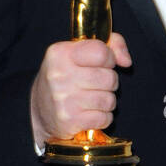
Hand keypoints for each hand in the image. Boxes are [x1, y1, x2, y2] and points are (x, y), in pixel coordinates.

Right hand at [30, 32, 131, 146]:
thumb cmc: (66, 77)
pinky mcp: (69, 120)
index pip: (102, 52)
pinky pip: (104, 118)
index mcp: (60, 53)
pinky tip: (89, 113)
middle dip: (109, 83)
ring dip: (106, 101)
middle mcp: (59, 75)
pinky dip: (102, 118)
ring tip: (91, 99)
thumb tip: (126, 61)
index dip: (109, 59)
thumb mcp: (79, 52)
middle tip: (95, 84)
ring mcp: (63, 99)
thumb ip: (110, 45)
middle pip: (109, 78)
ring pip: (109, 100)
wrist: (39, 110)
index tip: (101, 64)